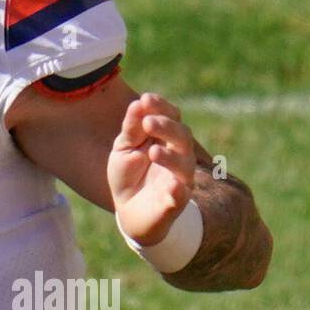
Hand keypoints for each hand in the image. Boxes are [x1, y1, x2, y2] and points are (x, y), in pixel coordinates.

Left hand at [107, 93, 196, 244]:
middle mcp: (179, 156)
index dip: (161, 107)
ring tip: (153, 152)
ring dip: (171, 157)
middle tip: (148, 122)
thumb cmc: (128, 174)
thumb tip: (138, 103)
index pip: (172, 117)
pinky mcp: (176, 202)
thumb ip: (132, 129)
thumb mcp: (124, 148)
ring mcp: (180, 179)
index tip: (146, 99)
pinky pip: (181, 195)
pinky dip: (178, 190)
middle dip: (167, 127)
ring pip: (185, 165)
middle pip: (182, 136)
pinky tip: (172, 186)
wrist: (128, 210)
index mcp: (165, 139)